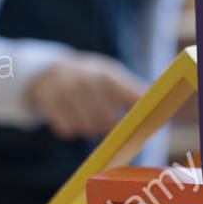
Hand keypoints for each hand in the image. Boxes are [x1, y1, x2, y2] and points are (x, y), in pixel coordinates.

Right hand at [25, 53, 145, 138]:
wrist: (46, 71)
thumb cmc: (88, 79)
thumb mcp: (110, 76)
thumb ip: (132, 92)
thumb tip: (157, 110)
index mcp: (107, 75)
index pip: (135, 99)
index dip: (140, 117)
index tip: (141, 127)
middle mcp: (87, 81)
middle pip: (108, 122)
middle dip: (107, 126)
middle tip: (102, 119)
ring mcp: (65, 92)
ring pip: (87, 129)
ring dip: (88, 128)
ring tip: (83, 114)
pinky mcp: (48, 104)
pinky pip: (67, 131)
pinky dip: (69, 129)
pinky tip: (67, 115)